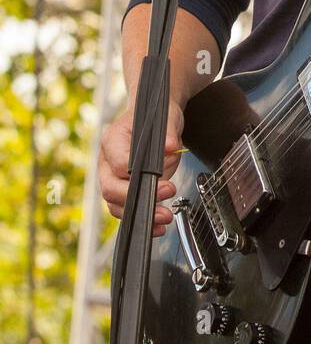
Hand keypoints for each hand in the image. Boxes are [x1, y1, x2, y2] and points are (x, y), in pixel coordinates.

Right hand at [99, 98, 185, 237]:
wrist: (155, 117)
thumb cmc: (156, 117)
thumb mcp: (167, 118)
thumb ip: (168, 132)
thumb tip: (170, 147)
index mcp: (112, 139)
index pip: (118, 165)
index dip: (140, 178)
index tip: (166, 185)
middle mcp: (107, 161)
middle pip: (111, 189)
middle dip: (137, 202)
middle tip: (163, 210)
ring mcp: (112, 177)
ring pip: (115, 204)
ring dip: (139, 216)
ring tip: (163, 219)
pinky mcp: (122, 189)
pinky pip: (125, 209)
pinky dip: (140, 219)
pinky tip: (157, 226)